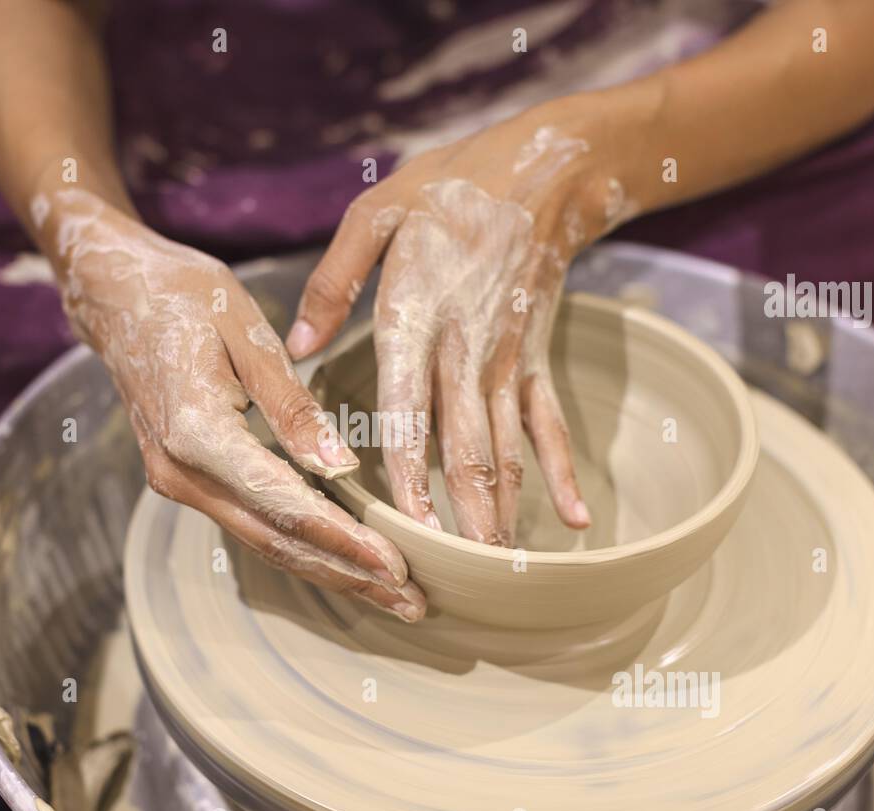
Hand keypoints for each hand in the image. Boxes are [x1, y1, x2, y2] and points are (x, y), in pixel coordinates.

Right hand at [39, 189, 426, 621]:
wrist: (114, 293)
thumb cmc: (184, 296)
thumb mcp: (248, 333)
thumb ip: (293, 407)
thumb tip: (341, 466)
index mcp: (196, 433)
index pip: (283, 504)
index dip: (344, 541)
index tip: (397, 565)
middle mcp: (180, 472)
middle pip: (276, 542)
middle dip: (348, 575)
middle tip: (412, 602)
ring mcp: (178, 482)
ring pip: (264, 543)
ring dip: (330, 571)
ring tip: (391, 596)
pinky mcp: (187, 480)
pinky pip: (250, 523)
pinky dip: (302, 546)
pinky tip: (345, 560)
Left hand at [289, 106, 629, 545]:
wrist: (540, 170)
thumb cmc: (446, 189)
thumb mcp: (373, 216)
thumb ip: (333, 283)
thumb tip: (298, 345)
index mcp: (417, 319)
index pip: (408, 412)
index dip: (409, 475)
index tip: (408, 529)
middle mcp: (464, 350)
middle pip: (463, 449)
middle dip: (459, 518)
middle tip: (456, 577)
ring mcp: (505, 360)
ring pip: (505, 449)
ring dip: (503, 511)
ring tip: (501, 570)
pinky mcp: (532, 358)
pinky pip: (549, 423)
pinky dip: (561, 471)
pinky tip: (575, 521)